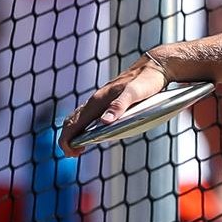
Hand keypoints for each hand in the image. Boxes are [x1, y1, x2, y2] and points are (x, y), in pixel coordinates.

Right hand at [56, 53, 170, 154]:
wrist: (153, 67)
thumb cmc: (146, 81)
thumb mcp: (135, 94)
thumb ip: (119, 106)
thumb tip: (103, 122)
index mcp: (99, 100)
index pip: (75, 122)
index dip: (68, 138)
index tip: (71, 152)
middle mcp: (96, 99)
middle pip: (73, 120)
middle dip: (68, 138)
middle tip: (74, 154)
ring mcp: (101, 99)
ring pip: (79, 117)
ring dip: (75, 132)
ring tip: (79, 148)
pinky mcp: (108, 100)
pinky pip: (89, 114)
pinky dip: (83, 126)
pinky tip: (92, 133)